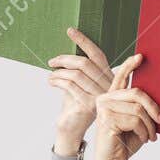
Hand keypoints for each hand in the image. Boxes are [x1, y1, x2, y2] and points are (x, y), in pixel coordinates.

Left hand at [47, 27, 112, 143]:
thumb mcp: (78, 83)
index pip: (97, 54)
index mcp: (108, 77)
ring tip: (50, 75)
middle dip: (65, 59)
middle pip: (84, 63)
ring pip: (75, 74)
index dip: (84, 41)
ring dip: (58, 72)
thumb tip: (66, 52)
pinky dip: (57, 81)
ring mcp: (100, 95)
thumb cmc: (74, 104)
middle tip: (52, 61)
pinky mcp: (89, 104)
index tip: (69, 31)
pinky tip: (51, 82)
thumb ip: (78, 70)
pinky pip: (70, 86)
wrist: (71, 129)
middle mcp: (108, 85)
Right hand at [91, 54, 159, 159]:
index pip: (120, 77)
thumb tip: (157, 92)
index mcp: (112, 97)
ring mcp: (104, 108)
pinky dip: (144, 132)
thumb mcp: (137, 120)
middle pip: (137, 93)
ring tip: (151, 135)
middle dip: (153, 107)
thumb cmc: (126, 141)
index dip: (129, 65)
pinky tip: (143, 139)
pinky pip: (135, 120)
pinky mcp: (106, 119)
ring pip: (138, 109)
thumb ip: (141, 106)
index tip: (141, 56)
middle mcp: (105, 99)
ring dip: (150, 125)